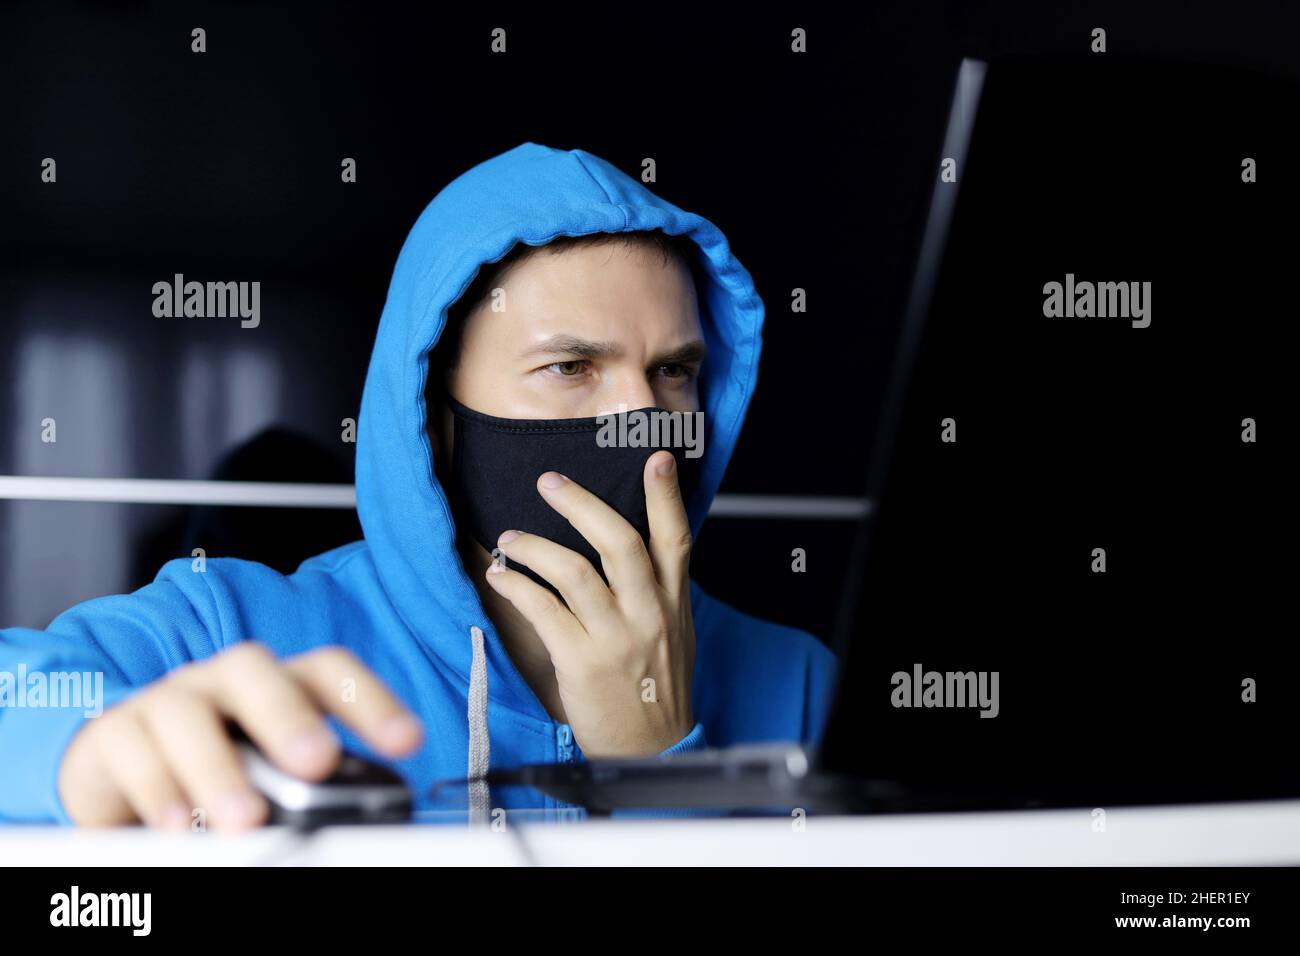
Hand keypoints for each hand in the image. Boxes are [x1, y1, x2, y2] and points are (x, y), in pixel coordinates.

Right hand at [57, 643, 422, 829]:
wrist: (124, 786)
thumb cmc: (219, 780)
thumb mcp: (274, 784)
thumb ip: (314, 793)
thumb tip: (363, 828)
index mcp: (277, 688)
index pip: (326, 671)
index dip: (369, 699)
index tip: (407, 742)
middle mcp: (223, 683)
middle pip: (254, 669)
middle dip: (288, 714)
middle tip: (318, 762)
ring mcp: (166, 701)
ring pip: (186, 709)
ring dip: (217, 765)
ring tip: (244, 819)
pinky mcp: (112, 735)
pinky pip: (130, 747)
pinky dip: (156, 787)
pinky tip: (179, 825)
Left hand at [484, 449, 695, 757]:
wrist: (651, 751)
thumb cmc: (657, 688)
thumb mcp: (674, 632)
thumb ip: (658, 588)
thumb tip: (630, 543)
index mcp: (672, 601)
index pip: (676, 537)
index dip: (665, 495)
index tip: (655, 457)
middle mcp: (648, 613)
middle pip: (618, 541)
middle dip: (580, 504)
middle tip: (549, 481)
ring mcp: (615, 637)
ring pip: (573, 571)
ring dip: (534, 546)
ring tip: (510, 536)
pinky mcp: (581, 662)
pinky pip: (542, 610)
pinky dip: (517, 586)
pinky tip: (502, 576)